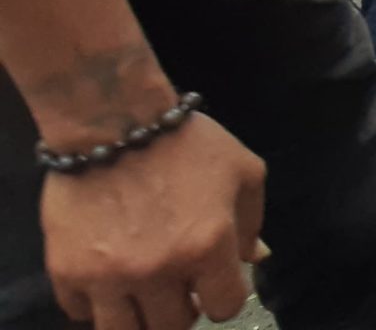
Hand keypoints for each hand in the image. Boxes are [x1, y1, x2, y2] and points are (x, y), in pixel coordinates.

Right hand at [43, 114, 266, 328]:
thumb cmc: (186, 142)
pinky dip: (95, 303)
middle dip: (181, 307)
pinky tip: (107, 278)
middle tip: (176, 284)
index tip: (213, 282)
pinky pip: (79, 313)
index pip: (225, 308)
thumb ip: (252, 222)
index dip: (223, 295)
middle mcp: (159, 268)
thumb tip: (253, 260)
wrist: (113, 120)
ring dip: (139, 317)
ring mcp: (109, 274)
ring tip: (142, 293)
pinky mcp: (67, 270)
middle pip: (173, 326)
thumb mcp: (243, 170)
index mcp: (207, 245)